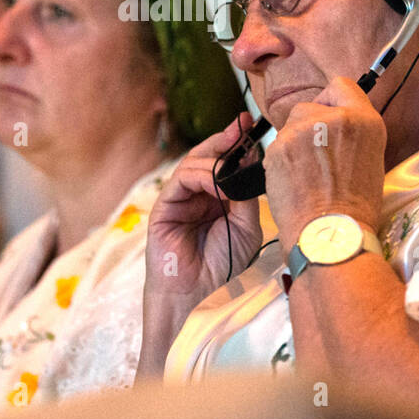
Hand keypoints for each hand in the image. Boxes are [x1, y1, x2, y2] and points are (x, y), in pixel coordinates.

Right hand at [144, 112, 262, 301]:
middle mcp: (199, 193)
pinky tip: (218, 185)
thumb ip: (246, 197)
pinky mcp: (165, 204)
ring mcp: (181, 197)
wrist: (195, 292)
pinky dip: (202, 177)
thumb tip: (249, 165)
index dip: (238, 144)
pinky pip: (182, 179)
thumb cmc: (220, 264)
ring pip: (194, 163)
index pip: (226, 163)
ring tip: (232, 170)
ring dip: (216, 163)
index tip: (253, 127)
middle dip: (226, 138)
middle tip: (243, 125)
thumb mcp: (246, 228)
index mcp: (218, 198)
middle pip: (208, 155)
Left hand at [262, 76, 385, 250]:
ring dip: (294, 145)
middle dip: (309, 126)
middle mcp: (333, 118)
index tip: (330, 118)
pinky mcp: (278, 147)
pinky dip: (282, 161)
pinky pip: (276, 147)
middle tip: (317, 157)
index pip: (342, 85)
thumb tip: (336, 127)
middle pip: (310, 107)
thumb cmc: (356, 206)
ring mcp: (302, 131)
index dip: (332, 101)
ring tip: (306, 176)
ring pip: (290, 128)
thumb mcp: (371, 159)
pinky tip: (293, 183)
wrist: (331, 235)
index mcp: (364, 120)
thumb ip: (353, 134)